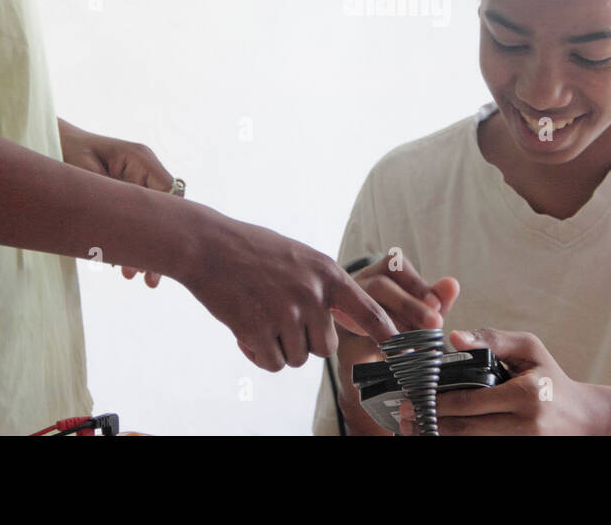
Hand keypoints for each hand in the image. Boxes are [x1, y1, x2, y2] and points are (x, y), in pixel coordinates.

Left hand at [58, 117, 170, 287]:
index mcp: (140, 159)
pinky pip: (135, 220)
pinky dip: (129, 241)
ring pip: (150, 220)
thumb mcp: (83, 173)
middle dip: (158, 246)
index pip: (168, 194)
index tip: (156, 255)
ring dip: (143, 249)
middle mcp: (145, 170)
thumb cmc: (65, 150)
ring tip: (135, 278)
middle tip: (150, 281)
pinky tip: (121, 265)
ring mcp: (137, 181)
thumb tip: (123, 231)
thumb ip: (107, 198)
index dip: (166, 225)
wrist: (50, 139)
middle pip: (163, 212)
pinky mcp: (125, 193)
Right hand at [182, 211, 396, 371]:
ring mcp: (285, 313)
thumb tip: (349, 318)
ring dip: (279, 348)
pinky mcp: (257, 330)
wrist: (208, 246)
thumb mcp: (300, 257)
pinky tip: (245, 334)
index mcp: (327, 273)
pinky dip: (259, 356)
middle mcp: (312, 294)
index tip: (402, 350)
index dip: (386, 334)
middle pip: (325, 348)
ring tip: (259, 320)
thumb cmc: (254, 250)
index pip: (368, 310)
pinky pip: (272, 364)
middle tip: (281, 323)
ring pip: (297, 359)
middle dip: (305, 343)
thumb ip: (324, 287)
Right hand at [328, 256, 457, 433]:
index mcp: (377, 270)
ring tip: (414, 344)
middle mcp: (356, 281)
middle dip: (411, 306)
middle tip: (434, 324)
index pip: (397, 266)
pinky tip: (392, 354)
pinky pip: (348, 332)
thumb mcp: (416, 310)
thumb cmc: (390, 323)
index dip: (418, 285)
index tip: (437, 306)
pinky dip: (374, 344)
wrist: (354, 351)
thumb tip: (452, 284)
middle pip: (381, 287)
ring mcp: (339, 303)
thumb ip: (432, 299)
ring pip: (364, 307)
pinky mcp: (331, 328)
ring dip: (393, 327)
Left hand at [399, 328, 610, 434]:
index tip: (413, 400)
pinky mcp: (521, 453)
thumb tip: (455, 338)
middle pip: (467, 429)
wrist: (583, 418)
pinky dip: (459, 442)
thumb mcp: (530, 349)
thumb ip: (493, 340)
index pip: (472, 401)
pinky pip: (482, 449)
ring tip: (413, 430)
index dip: (439, 403)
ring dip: (439, 437)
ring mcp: (524, 444)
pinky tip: (439, 435)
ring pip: (472, 444)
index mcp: (527, 394)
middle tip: (405, 417)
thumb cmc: (551, 378)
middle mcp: (526, 425)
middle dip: (432, 424)